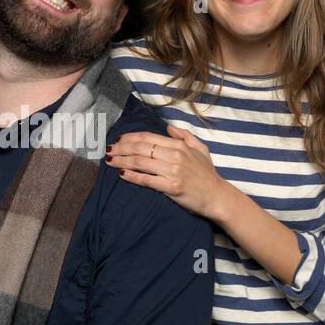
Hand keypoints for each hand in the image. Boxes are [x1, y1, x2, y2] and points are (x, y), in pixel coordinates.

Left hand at [104, 124, 231, 220]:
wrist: (217, 197)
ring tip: (109, 161)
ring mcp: (173, 172)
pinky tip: (121, 174)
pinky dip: (132, 176)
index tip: (118, 139)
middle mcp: (175, 156)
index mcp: (179, 145)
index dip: (130, 137)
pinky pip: (146, 180)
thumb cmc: (207, 174)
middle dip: (121, 148)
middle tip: (108, 150)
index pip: (148, 137)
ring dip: (121, 161)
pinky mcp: (171, 188)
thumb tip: (168, 126)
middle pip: (140, 148)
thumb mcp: (200, 149)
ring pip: (140, 163)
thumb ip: (184, 136)